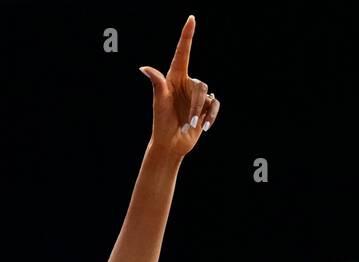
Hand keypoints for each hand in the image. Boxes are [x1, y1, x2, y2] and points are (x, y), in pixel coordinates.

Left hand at [140, 15, 219, 158]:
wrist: (170, 144)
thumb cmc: (161, 123)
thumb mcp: (159, 103)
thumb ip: (157, 84)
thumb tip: (144, 68)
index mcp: (173, 78)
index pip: (182, 53)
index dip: (187, 36)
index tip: (191, 19)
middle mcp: (186, 84)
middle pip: (200, 85)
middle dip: (195, 104)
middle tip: (188, 120)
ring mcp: (196, 96)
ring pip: (207, 95)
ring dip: (200, 112)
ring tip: (192, 125)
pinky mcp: (205, 107)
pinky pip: (214, 105)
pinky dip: (211, 116)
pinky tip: (205, 127)